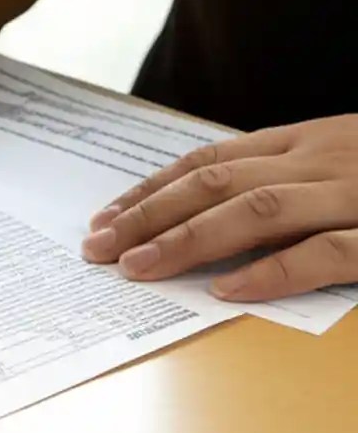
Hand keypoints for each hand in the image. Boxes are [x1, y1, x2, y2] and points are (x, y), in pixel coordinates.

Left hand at [81, 115, 357, 301]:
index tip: (104, 219)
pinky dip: (273, 271)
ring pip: (259, 210)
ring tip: (139, 267)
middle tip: (99, 248)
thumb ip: (285, 178)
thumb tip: (208, 211)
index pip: (211, 162)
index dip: (152, 191)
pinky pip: (326, 253)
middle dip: (150, 215)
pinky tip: (225, 290)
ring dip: (190, 239)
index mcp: (306, 142)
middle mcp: (321, 162)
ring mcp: (354, 196)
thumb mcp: (343, 158)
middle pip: (219, 183)